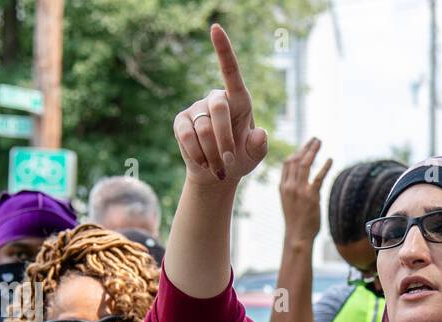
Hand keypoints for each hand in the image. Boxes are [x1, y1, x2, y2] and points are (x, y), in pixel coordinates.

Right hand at [173, 25, 269, 186]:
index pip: (231, 72)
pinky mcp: (181, 122)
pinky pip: (188, 136)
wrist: (217, 173)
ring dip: (213, 153)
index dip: (223, 50)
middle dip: (225, 139)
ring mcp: (197, 109)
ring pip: (203, 128)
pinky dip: (197, 153)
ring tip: (218, 167)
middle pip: (218, 108)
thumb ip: (260, 146)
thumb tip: (259, 134)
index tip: (215, 28)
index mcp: (239, 100)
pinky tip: (203, 162)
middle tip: (228, 161)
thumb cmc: (240, 159)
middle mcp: (216, 99)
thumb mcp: (255, 155)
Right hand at [280, 137, 331, 241]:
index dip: (297, 152)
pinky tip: (330, 160)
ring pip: (305, 164)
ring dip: (313, 151)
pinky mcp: (311, 196)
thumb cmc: (296, 221)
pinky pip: (318, 177)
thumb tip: (301, 180)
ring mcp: (300, 190)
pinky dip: (325, 166)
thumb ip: (293, 189)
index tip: (305, 147)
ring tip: (319, 142)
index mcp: (282, 186)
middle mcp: (289, 186)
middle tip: (315, 140)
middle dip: (306, 147)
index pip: (287, 163)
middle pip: (295, 159)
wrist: (297, 236)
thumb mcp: (289, 202)